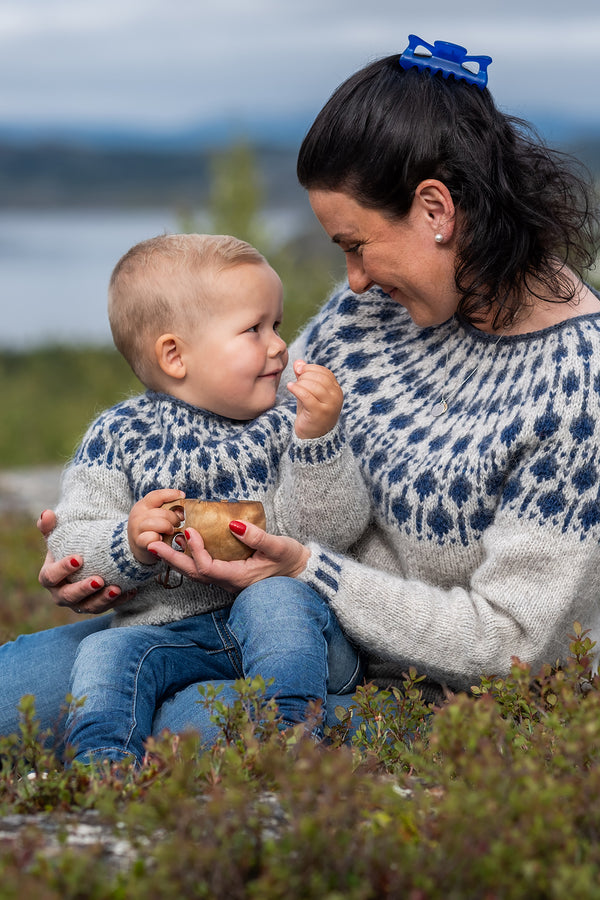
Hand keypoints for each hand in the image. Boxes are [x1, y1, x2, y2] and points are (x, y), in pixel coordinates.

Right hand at [37, 509, 132, 614]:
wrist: (86, 558)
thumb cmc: (70, 546)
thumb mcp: (60, 536)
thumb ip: (50, 526)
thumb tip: (47, 514)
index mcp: (49, 577)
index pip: (50, 577)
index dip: (62, 569)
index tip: (78, 559)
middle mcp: (61, 594)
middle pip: (68, 596)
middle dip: (83, 589)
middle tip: (99, 579)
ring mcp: (79, 603)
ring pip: (89, 606)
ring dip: (103, 599)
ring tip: (116, 588)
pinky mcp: (96, 606)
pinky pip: (107, 607)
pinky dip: (119, 600)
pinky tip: (130, 591)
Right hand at [127, 488, 185, 564]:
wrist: (139, 548)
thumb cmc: (152, 530)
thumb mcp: (157, 517)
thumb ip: (168, 511)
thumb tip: (182, 512)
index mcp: (142, 505)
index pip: (157, 495)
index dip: (171, 494)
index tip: (182, 496)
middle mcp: (138, 515)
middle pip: (162, 512)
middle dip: (174, 518)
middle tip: (177, 524)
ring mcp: (137, 529)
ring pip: (159, 523)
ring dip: (168, 528)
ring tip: (170, 531)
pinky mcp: (139, 542)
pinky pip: (153, 537)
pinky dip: (159, 538)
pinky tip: (161, 539)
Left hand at [147, 520, 310, 593]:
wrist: (303, 574)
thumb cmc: (292, 561)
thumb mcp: (278, 546)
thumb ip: (256, 536)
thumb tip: (232, 524)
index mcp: (238, 578)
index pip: (207, 567)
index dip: (195, 550)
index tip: (189, 531)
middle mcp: (229, 583)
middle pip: (193, 573)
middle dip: (171, 558)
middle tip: (152, 543)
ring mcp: (228, 581)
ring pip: (196, 573)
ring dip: (178, 559)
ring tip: (162, 544)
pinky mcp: (230, 575)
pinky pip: (204, 569)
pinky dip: (191, 557)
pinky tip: (184, 545)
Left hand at [287, 360, 342, 438]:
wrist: (312, 437)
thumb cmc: (310, 412)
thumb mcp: (308, 392)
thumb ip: (304, 377)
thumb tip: (298, 362)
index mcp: (336, 390)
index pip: (325, 372)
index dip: (310, 368)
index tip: (299, 371)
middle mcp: (336, 397)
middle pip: (319, 378)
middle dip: (304, 376)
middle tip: (296, 382)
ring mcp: (329, 405)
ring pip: (313, 386)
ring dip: (300, 384)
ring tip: (294, 387)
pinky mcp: (319, 413)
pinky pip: (306, 395)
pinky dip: (296, 389)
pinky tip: (290, 387)